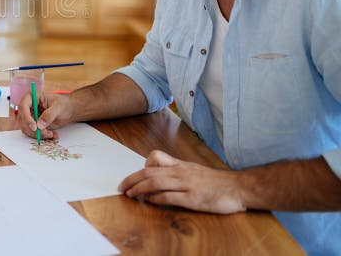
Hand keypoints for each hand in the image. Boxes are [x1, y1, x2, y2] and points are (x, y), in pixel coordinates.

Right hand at [17, 91, 75, 138]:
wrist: (68, 111)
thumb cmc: (63, 104)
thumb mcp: (59, 107)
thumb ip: (49, 115)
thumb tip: (39, 125)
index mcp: (32, 97)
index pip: (23, 106)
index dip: (26, 118)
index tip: (34, 127)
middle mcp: (28, 106)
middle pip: (22, 119)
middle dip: (33, 129)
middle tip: (45, 133)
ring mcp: (29, 116)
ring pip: (26, 128)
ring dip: (37, 134)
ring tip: (51, 134)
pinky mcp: (33, 125)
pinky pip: (32, 133)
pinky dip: (41, 136)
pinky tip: (52, 134)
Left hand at [118, 150, 245, 213]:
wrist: (239, 187)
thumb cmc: (217, 182)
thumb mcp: (194, 171)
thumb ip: (177, 172)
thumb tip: (159, 178)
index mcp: (181, 165)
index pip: (155, 158)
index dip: (140, 166)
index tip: (133, 177)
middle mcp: (181, 172)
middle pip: (149, 172)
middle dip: (132, 179)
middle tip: (121, 187)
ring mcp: (187, 184)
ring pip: (155, 182)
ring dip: (139, 188)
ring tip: (129, 194)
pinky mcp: (193, 198)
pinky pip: (169, 196)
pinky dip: (156, 199)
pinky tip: (149, 201)